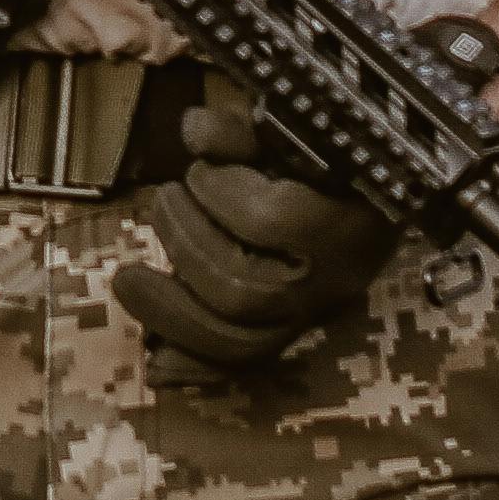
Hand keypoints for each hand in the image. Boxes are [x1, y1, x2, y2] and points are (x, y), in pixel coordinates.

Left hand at [120, 73, 398, 370]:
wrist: (368, 203)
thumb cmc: (324, 160)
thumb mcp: (288, 134)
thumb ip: (241, 132)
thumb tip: (193, 129)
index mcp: (346, 219)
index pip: (271, 221)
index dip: (220, 194)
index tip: (198, 169)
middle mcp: (332, 281)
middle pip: (244, 291)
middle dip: (185, 246)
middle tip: (162, 201)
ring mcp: (308, 318)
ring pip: (238, 343)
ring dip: (171, 310)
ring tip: (130, 278)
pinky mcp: (285, 340)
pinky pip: (238, 370)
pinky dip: (192, 366)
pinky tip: (154, 359)